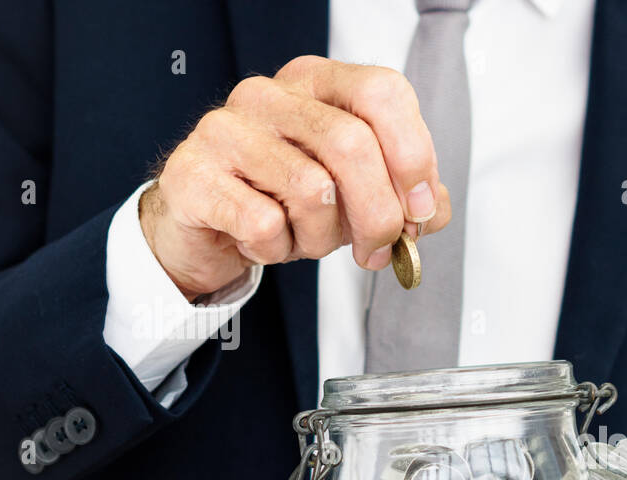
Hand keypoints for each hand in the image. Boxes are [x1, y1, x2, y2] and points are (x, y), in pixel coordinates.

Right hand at [140, 55, 452, 299]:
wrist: (208, 229)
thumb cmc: (285, 202)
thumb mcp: (356, 197)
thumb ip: (405, 197)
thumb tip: (433, 209)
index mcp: (317, 84)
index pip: (382, 93)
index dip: (413, 156)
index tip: (419, 209)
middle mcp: (269, 94)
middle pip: (351, 145)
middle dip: (379, 215)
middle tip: (377, 249)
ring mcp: (225, 128)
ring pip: (312, 190)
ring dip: (320, 238)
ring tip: (301, 239)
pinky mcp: (193, 173)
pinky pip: (264, 223)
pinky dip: (276, 250)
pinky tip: (263, 243)